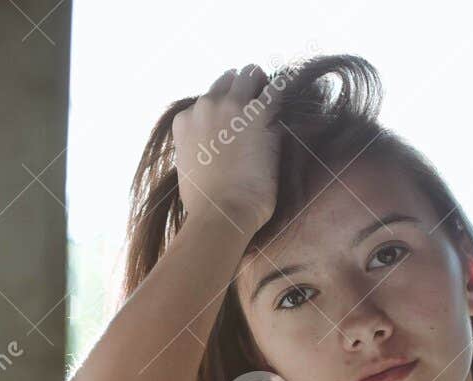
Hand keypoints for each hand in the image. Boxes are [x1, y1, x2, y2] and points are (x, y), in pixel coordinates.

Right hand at [171, 64, 281, 233]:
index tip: (235, 115)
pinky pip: (277, 87)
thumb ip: (195, 147)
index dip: (223, 106)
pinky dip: (283, 91)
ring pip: (250, 74)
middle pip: (228, 80)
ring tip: (271, 97)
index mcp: (184, 120)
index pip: (207, 98)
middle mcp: (205, 106)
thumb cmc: (205, 204)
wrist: (222, 214)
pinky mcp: (259, 113)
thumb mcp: (187, 168)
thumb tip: (209, 147)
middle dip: (243, 88)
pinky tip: (288, 101)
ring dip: (261, 83)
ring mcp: (232, 106)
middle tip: (257, 101)